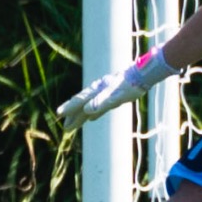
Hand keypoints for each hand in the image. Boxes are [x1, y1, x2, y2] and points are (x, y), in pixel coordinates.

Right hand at [59, 47, 174, 130]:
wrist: (142, 76)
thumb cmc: (130, 86)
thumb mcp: (115, 96)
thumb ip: (101, 103)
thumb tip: (86, 110)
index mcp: (97, 91)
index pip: (80, 101)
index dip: (69, 108)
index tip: (59, 114)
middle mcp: (98, 91)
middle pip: (82, 104)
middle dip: (73, 115)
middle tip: (65, 126)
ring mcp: (104, 93)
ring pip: (89, 106)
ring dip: (80, 115)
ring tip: (72, 123)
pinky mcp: (112, 95)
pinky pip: (98, 106)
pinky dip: (92, 112)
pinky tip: (91, 117)